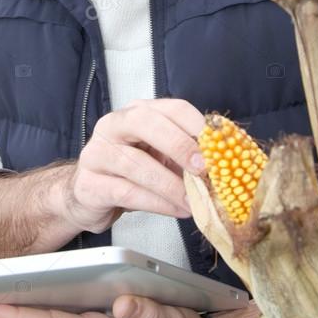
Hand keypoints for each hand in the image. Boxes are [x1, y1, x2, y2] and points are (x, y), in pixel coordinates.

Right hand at [62, 98, 206, 233]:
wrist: (91, 196)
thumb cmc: (132, 173)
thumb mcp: (162, 157)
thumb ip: (188, 156)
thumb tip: (228, 164)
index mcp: (138, 112)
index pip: (170, 107)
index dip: (195, 124)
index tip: (217, 145)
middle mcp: (113, 125)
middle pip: (145, 122)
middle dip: (178, 144)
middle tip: (203, 169)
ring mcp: (97, 153)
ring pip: (135, 163)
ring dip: (170, 184)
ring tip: (193, 201)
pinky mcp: (89, 184)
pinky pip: (126, 191)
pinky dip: (156, 203)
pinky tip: (175, 210)